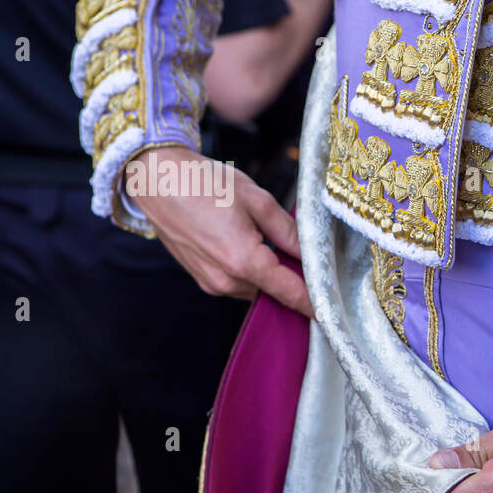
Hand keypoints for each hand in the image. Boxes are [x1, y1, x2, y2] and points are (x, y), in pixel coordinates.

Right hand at [123, 145, 313, 317]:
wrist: (156, 179)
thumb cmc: (204, 183)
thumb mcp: (258, 200)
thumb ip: (290, 232)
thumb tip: (315, 254)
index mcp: (244, 262)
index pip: (292, 294)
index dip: (316, 304)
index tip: (336, 313)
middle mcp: (226, 281)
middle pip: (275, 292)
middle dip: (293, 279)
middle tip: (307, 257)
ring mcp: (211, 284)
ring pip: (257, 289)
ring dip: (270, 274)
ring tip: (269, 240)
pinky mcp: (202, 279)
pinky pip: (238, 283)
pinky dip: (251, 272)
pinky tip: (249, 244)